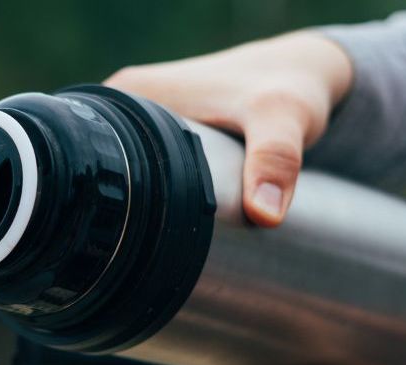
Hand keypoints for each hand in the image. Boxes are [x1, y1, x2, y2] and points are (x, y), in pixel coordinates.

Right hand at [104, 30, 352, 225]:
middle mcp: (125, 109)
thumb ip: (276, 158)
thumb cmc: (291, 84)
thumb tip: (263, 216)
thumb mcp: (284, 116)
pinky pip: (151, 178)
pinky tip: (183, 227)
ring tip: (177, 245)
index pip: (100, 159)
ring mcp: (141, 127)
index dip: (118, 203)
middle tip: (171, 252)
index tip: (145, 242)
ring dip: (151, 213)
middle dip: (135, 216)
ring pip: (133, 182)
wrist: (305, 71)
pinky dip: (166, 202)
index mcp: (128, 96)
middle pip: (114, 176)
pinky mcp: (160, 142)